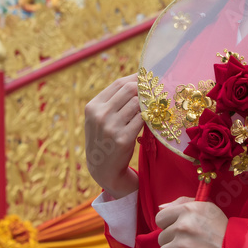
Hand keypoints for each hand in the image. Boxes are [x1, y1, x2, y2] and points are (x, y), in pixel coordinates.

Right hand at [84, 73, 142, 198]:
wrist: (103, 169)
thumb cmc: (105, 139)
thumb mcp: (99, 118)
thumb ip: (113, 100)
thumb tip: (137, 79)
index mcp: (92, 107)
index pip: (118, 84)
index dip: (136, 79)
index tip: (147, 78)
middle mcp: (100, 115)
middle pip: (129, 89)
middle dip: (144, 90)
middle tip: (154, 93)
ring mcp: (111, 127)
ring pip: (137, 103)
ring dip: (146, 105)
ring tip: (151, 109)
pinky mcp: (123, 139)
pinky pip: (142, 119)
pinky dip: (148, 117)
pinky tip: (150, 120)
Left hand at [155, 196, 227, 247]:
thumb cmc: (223, 231)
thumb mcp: (208, 208)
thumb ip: (183, 203)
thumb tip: (160, 207)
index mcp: (188, 209)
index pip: (160, 218)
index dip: (168, 225)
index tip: (178, 231)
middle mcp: (183, 226)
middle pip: (161, 237)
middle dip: (172, 242)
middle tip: (189, 245)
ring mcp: (181, 245)